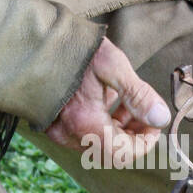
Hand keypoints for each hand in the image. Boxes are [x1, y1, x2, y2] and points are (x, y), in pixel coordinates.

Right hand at [45, 37, 170, 163]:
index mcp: (84, 122)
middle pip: (111, 152)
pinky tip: (107, 100)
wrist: (32, 39)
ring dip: (119, 129)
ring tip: (128, 103)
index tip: (155, 123)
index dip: (145, 143)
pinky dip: (102, 124)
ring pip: (98, 144)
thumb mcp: (112, 65)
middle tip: (145, 113)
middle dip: (134, 136)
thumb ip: (138, 95)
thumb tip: (161, 118)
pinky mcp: (52, 123)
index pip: (123, 154)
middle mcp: (69, 134)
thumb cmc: (72, 48)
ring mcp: (58, 131)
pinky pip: (83, 134)